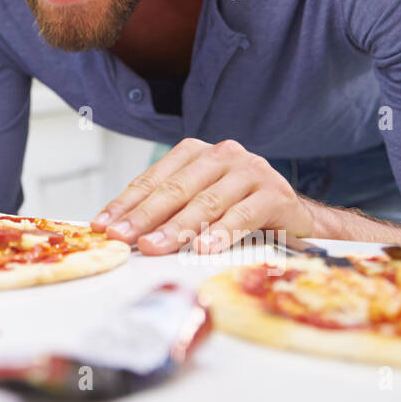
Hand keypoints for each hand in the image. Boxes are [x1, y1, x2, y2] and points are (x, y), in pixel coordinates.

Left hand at [91, 138, 314, 254]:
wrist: (297, 218)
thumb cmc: (239, 211)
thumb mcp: (199, 205)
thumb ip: (167, 211)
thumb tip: (120, 232)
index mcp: (196, 153)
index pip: (153, 179)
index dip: (126, 203)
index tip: (103, 225)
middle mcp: (222, 155)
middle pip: (175, 189)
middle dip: (144, 216)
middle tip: (121, 238)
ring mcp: (250, 171)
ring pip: (206, 202)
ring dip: (177, 228)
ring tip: (154, 247)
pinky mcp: (276, 193)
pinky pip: (243, 215)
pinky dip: (221, 232)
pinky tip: (204, 248)